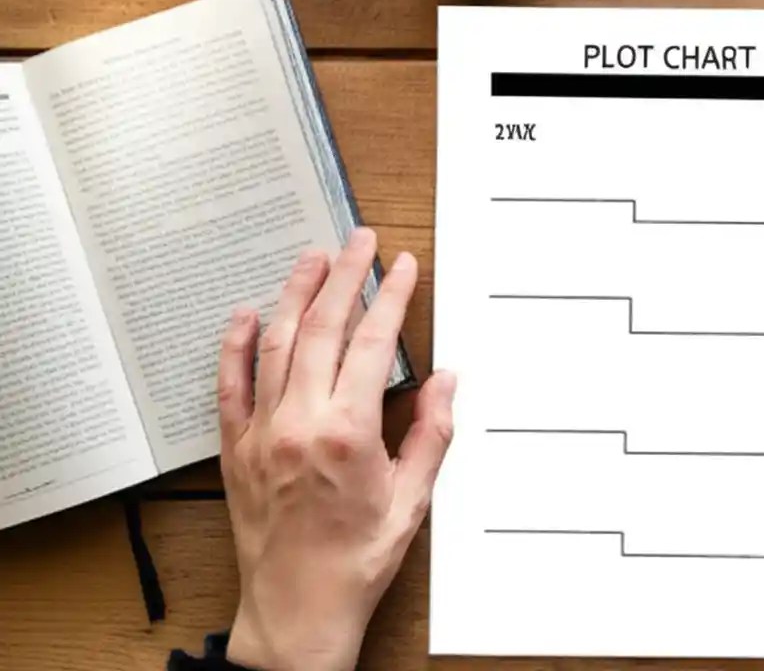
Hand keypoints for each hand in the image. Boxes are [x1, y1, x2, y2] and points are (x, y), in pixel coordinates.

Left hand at [216, 228, 454, 670]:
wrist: (298, 610)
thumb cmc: (356, 561)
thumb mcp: (412, 500)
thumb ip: (431, 435)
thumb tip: (445, 381)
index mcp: (348, 433)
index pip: (370, 343)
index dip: (389, 298)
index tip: (401, 268)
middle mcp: (299, 423)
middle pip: (321, 328)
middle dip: (343, 276)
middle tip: (358, 241)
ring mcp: (262, 432)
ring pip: (276, 344)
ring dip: (295, 294)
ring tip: (312, 258)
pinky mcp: (236, 448)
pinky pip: (230, 384)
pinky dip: (237, 344)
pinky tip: (247, 313)